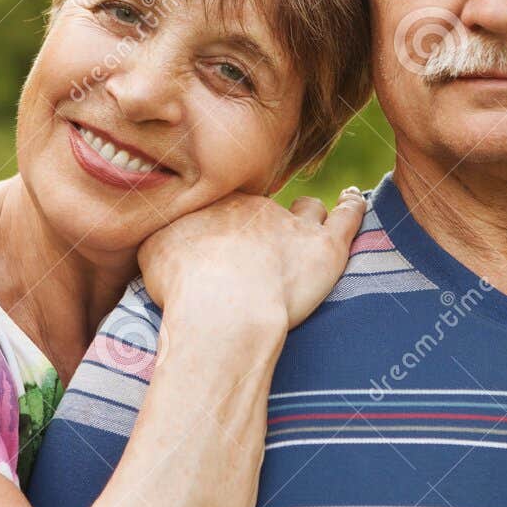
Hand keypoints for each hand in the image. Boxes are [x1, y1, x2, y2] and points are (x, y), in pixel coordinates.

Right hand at [140, 187, 366, 329]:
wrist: (221, 308)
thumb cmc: (182, 287)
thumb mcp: (151, 253)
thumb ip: (161, 237)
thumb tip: (162, 236)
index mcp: (218, 207)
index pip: (228, 208)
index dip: (227, 226)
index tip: (223, 245)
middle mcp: (257, 208)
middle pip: (265, 209)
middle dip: (262, 226)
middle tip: (256, 254)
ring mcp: (294, 226)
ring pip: (307, 208)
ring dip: (308, 216)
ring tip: (311, 223)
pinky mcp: (325, 249)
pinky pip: (348, 216)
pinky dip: (354, 206)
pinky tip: (355, 198)